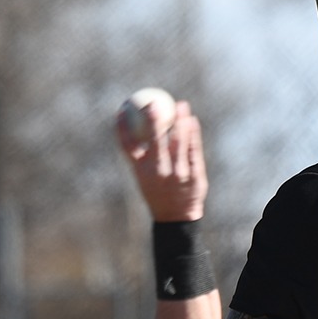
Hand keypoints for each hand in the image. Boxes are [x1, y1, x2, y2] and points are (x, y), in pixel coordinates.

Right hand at [117, 96, 207, 222]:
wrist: (176, 216)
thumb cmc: (157, 191)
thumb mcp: (142, 175)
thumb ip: (139, 154)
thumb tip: (131, 127)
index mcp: (141, 170)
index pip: (128, 145)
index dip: (122, 126)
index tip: (123, 108)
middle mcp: (158, 171)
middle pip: (155, 140)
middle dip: (154, 119)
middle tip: (156, 102)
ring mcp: (177, 174)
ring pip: (178, 142)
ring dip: (180, 121)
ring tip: (182, 106)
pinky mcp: (194, 175)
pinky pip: (194, 149)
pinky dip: (193, 133)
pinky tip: (192, 121)